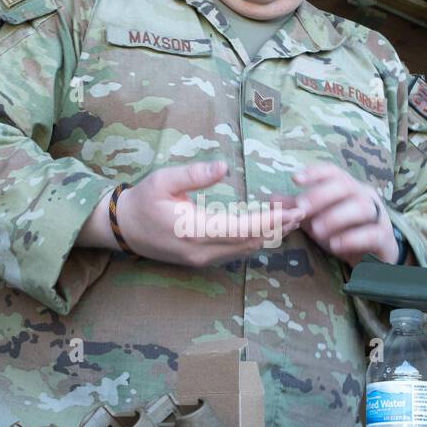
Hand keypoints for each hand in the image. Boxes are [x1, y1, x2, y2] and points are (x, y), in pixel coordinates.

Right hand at [79, 161, 304, 267]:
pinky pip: (237, 251)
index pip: (242, 228)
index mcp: (194, 230)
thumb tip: (222, 166)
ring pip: (247, 250)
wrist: (122, 230)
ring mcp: (203, 259)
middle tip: (304, 211)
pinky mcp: (204, 260)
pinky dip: (258, 239)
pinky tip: (271, 226)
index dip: (270, 220)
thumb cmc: (142, 201)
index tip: (292, 209)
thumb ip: (193, 175)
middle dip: (279, 228)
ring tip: (294, 217)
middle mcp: (202, 251)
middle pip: (251, 243)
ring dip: (271, 234)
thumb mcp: (162, 181)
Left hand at [281, 163, 397, 268]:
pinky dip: (352, 238)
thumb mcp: (318, 219)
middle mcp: (365, 197)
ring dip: (336, 217)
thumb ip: (297, 210)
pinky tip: (336, 245)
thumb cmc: (344, 232)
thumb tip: (271, 200)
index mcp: (348, 188)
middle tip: (302, 210)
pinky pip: (372, 234)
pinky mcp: (384, 239)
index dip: (316, 173)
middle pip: (345, 186)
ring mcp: (377, 216)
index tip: (296, 179)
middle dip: (321, 196)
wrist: (374, 258)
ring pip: (362, 207)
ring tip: (317, 231)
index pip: (334, 172)